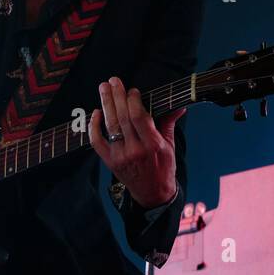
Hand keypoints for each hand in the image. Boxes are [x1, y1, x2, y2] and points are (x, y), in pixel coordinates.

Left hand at [89, 76, 184, 208]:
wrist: (152, 194)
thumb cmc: (163, 168)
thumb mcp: (170, 145)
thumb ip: (169, 123)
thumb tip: (179, 105)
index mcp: (152, 145)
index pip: (139, 118)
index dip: (134, 101)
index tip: (133, 90)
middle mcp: (135, 150)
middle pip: (123, 118)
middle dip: (117, 96)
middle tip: (113, 80)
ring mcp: (120, 156)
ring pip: (110, 126)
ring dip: (106, 104)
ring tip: (104, 88)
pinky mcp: (110, 161)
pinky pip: (97, 141)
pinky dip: (94, 126)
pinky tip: (96, 112)